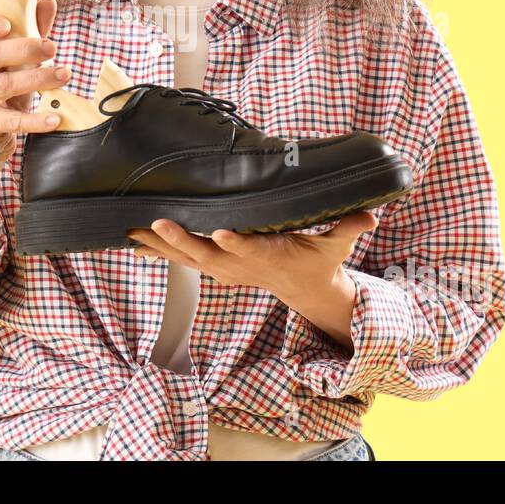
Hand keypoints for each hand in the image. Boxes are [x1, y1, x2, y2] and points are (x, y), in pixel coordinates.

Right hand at [0, 0, 68, 165]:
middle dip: (25, 49)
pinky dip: (36, 120)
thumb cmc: (3, 93)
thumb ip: (30, 32)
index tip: (7, 24)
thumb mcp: (14, 63)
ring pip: (5, 85)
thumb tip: (48, 2)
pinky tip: (55, 117)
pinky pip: (11, 121)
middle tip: (53, 47)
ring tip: (65, 74)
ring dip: (39, 78)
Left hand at [125, 210, 378, 300]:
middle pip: (208, 255)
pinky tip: (132, 240)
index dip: (236, 244)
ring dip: (159, 245)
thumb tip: (373, 216)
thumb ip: (349, 228)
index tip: (220, 233)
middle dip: (181, 241)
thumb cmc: (315, 260)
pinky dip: (157, 249)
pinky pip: (180, 259)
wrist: (300, 288)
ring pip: (186, 257)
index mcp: (269, 256)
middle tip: (157, 224)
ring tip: (131, 231)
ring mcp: (224, 269)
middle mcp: (240, 265)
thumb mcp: (336, 247)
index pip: (252, 250)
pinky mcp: (213, 266)